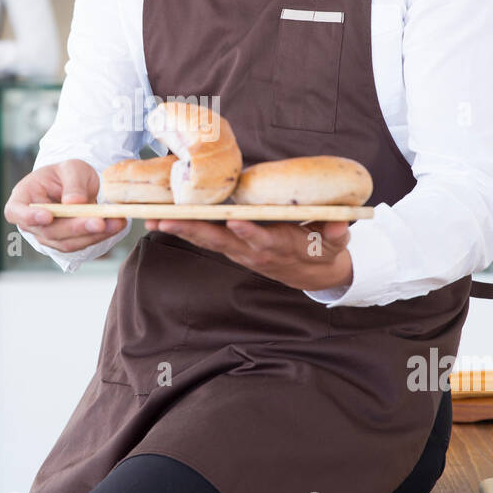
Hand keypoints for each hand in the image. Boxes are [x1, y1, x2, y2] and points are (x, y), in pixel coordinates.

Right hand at [5, 159, 126, 252]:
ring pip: (67, 242)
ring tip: (115, 222)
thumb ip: (73, 183)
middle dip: (76, 227)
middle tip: (99, 221)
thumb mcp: (72, 168)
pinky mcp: (66, 243)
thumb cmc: (67, 174)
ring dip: (92, 235)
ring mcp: (48, 236)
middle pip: (48, 231)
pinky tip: (115, 225)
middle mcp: (31, 221)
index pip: (16, 212)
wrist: (79, 185)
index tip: (47, 216)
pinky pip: (81, 243)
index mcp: (23, 197)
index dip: (29, 216)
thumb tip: (74, 203)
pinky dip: (99, 236)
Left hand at [143, 215, 353, 291]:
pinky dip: (184, 229)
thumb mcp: (337, 244)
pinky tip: (160, 219)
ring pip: (207, 239)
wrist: (315, 274)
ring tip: (152, 218)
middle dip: (193, 231)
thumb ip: (337, 233)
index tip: (234, 221)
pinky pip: (205, 238)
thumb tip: (340, 224)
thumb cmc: (324, 250)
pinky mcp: (232, 248)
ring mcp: (240, 251)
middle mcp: (254, 251)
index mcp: (281, 247)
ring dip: (180, 229)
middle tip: (166, 220)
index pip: (263, 241)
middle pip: (221, 241)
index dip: (250, 233)